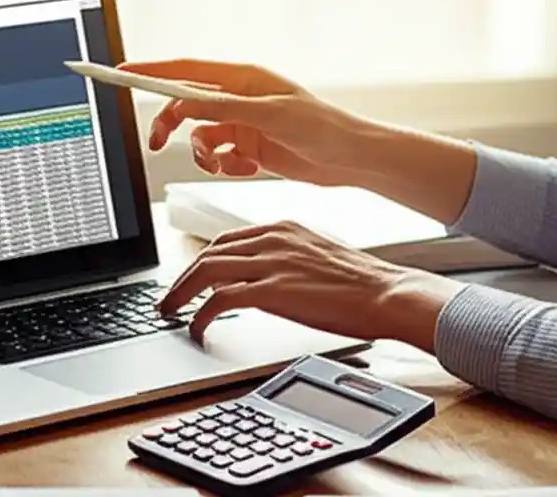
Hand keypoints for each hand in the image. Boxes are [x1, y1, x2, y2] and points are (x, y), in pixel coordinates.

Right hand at [118, 60, 379, 184]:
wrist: (348, 160)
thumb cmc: (321, 128)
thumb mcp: (268, 116)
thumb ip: (223, 109)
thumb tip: (184, 101)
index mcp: (242, 78)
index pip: (186, 71)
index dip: (152, 72)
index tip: (124, 74)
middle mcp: (239, 98)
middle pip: (185, 106)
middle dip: (171, 125)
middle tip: (158, 144)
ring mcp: (242, 123)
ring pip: (200, 136)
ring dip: (206, 154)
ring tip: (227, 163)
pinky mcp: (248, 148)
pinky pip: (219, 156)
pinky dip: (226, 166)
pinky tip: (248, 168)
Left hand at [158, 221, 465, 350]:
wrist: (387, 293)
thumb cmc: (361, 283)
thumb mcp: (316, 255)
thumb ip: (287, 258)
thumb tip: (263, 279)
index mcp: (282, 228)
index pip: (225, 240)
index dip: (200, 261)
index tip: (189, 279)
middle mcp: (272, 239)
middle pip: (208, 253)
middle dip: (181, 278)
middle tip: (168, 300)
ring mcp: (272, 263)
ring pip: (206, 271)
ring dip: (181, 294)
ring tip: (170, 313)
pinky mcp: (274, 290)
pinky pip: (221, 299)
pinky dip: (201, 314)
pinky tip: (198, 328)